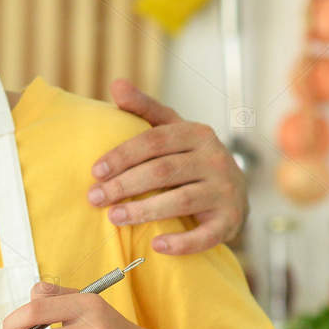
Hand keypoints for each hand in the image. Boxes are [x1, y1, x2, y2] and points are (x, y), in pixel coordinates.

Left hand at [88, 78, 246, 254]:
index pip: (154, 141)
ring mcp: (225, 190)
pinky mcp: (229, 220)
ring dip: (144, 211)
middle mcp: (215, 158)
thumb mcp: (172, 130)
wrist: (233, 193)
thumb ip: (144, 109)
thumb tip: (116, 84)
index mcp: (197, 133)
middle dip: (125, 185)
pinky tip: (157, 245)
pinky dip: (182, 242)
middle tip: (94, 198)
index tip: (94, 171)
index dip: (122, 155)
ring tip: (114, 217)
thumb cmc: (190, 159)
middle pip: (163, 171)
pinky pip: (206, 234)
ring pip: (181, 200)